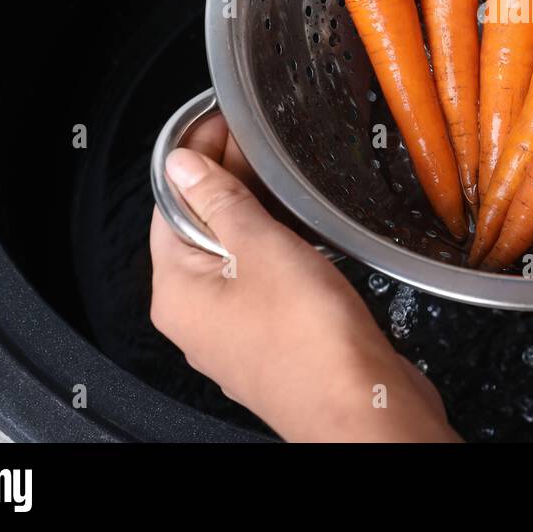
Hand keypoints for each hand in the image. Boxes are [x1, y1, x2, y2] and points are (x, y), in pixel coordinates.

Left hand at [149, 114, 457, 441]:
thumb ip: (222, 201)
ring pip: (239, 253)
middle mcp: (199, 316)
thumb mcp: (261, 249)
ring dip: (261, 212)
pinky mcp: (276, 337)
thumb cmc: (310, 346)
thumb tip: (185, 165)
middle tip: (260, 142)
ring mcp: (237, 329)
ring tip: (289, 179)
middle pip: (202, 227)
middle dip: (231, 180)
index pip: (171, 204)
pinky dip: (282, 247)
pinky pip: (267, 278)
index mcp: (178, 292)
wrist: (361, 408)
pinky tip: (308, 230)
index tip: (223, 124)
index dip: (197, 158)